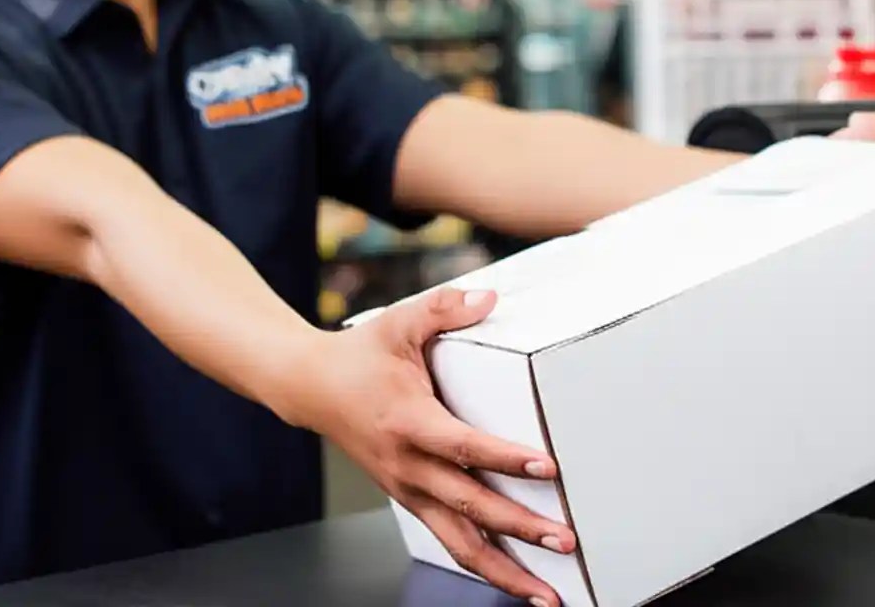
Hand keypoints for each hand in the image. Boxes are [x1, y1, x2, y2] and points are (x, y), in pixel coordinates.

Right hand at [275, 288, 574, 606]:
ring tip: (546, 594)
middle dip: (518, 528)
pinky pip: (448, 540)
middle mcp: (407, 465)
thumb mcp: (398, 322)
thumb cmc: (359, 355)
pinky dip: (482, 565)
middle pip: (468, 507)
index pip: (463, 445)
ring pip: (457, 543)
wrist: (310, 388)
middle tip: (564, 539)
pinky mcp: (410, 499)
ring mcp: (407, 489)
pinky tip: (515, 580)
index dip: (505, 458)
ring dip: (503, 571)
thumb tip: (488, 298)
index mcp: (408, 420)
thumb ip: (443, 308)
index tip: (547, 468)